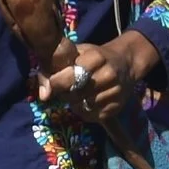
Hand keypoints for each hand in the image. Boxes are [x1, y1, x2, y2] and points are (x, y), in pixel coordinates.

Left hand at [33, 31, 161, 122]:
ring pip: (83, 107)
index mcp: (96, 58)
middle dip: (64, 94)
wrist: (125, 63)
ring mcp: (115, 92)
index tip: (52, 83)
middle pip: (75, 94)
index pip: (70, 76)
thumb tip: (43, 95)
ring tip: (76, 94)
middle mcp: (108, 75)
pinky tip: (85, 101)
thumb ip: (54, 67)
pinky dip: (84, 111)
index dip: (56, 83)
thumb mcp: (75, 53)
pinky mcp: (116, 107)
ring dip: (74, 103)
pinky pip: (92, 116)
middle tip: (64, 90)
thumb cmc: (93, 57)